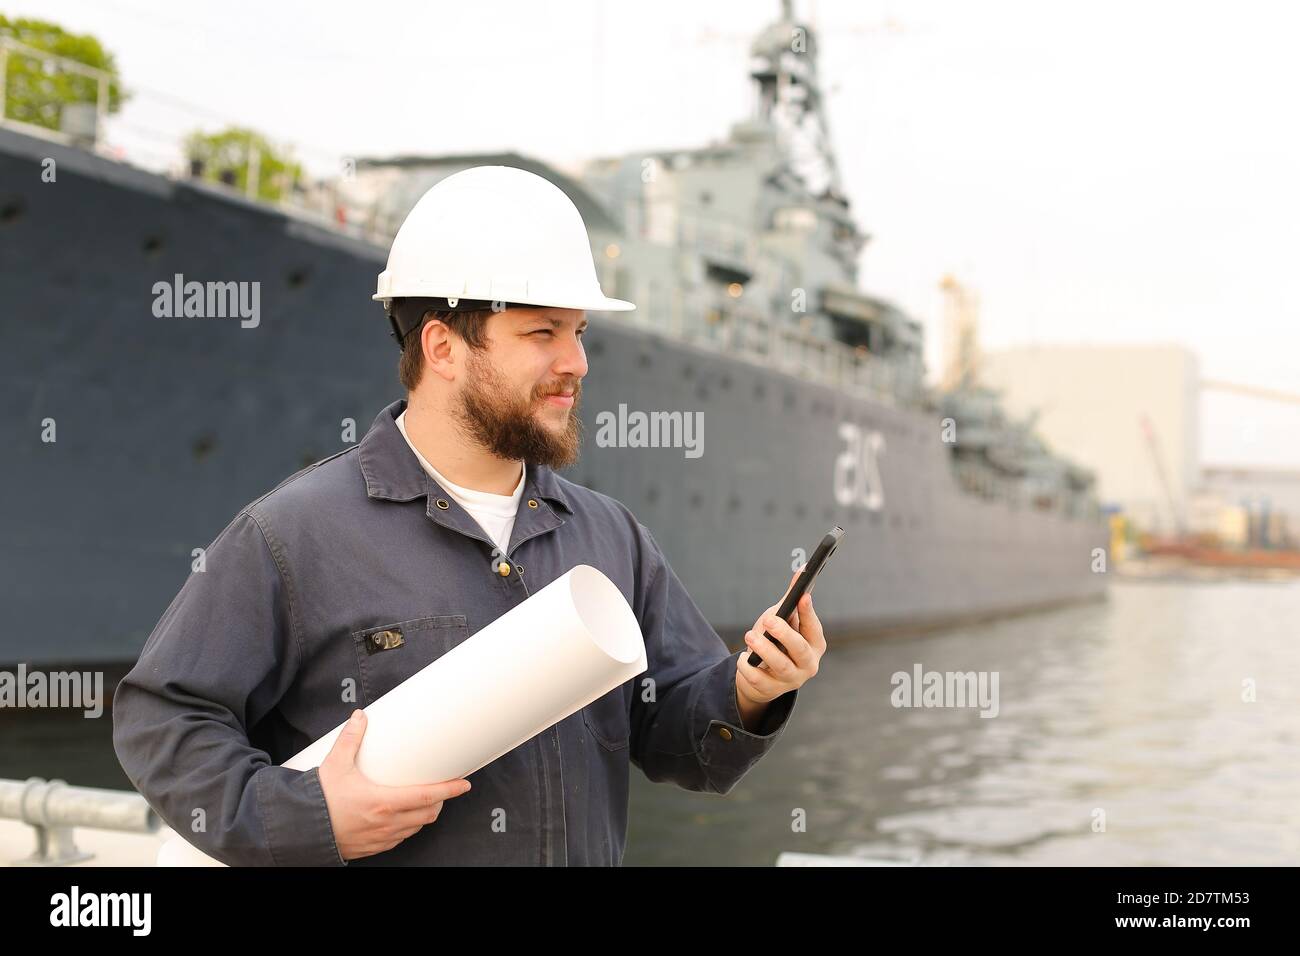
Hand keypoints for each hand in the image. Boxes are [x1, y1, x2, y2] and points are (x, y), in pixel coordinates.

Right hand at [317, 709, 471, 861]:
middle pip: (427, 815)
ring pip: (415, 829)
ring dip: (424, 816)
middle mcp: (386, 823)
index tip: (464, 784)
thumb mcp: (335, 764)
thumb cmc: (319, 799)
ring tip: (424, 801)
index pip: (428, 796)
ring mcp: (381, 839)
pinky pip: (399, 840)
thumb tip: (360, 717)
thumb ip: (350, 739)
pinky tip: (402, 818)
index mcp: (384, 802)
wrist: (299, 830)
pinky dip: (407, 828)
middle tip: (443, 789)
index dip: (450, 790)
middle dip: (440, 802)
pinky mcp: (372, 848)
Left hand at [735, 569, 825, 710]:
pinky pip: (760, 680)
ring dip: (764, 649)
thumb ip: (792, 598)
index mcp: (815, 644)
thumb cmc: (776, 641)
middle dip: (785, 634)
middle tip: (769, 620)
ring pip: (781, 666)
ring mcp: (791, 680)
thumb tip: (803, 569)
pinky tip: (742, 658)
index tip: (802, 596)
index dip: (809, 612)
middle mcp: (808, 664)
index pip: (813, 628)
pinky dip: (748, 668)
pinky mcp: (772, 691)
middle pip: (800, 650)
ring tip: (750, 636)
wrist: (760, 675)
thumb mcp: (783, 619)